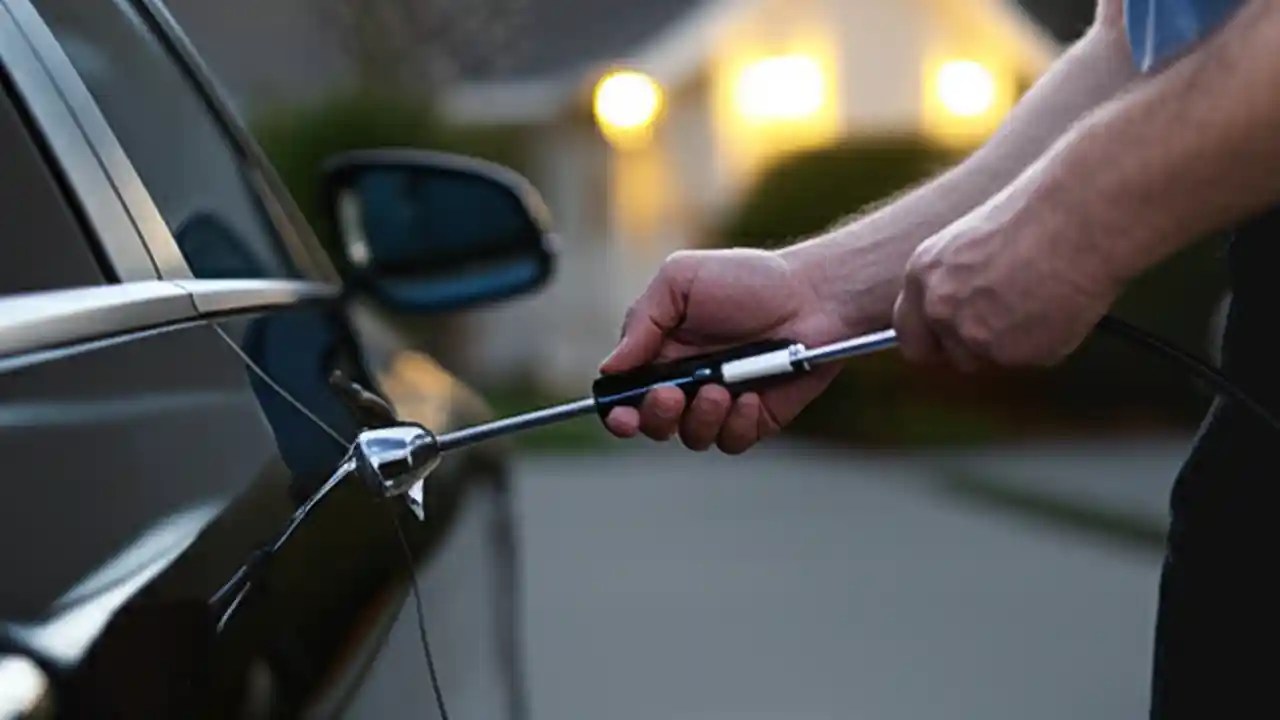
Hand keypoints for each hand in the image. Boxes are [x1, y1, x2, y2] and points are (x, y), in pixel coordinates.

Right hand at [600, 249, 857, 453]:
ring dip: (700, 417)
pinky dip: (737, 423)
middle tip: (672, 395)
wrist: (813, 296)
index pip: (626, 391)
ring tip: (720, 389)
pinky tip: (751, 396)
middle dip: (656, 416)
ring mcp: (720, 402)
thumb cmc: (750, 280)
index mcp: (663, 350)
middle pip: (652, 423)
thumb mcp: (681, 279)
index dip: (617, 409)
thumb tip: (611, 366)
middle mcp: (687, 381)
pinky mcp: (753, 418)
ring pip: (691, 436)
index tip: (620, 414)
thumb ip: (642, 321)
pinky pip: (731, 440)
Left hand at [892, 196, 1122, 369]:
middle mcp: (940, 311)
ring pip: (992, 360)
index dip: (934, 339)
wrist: (1078, 218)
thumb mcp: (970, 242)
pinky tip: (1060, 306)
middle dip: (976, 347)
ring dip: (1012, 344)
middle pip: (950, 355)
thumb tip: (958, 307)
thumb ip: (954, 281)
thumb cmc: (1034, 213)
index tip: (951, 339)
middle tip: (1009, 319)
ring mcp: (976, 337)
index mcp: (922, 275)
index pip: (909, 333)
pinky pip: (1032, 358)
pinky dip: (1047, 341)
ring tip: (1041, 301)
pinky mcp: (1016, 354)